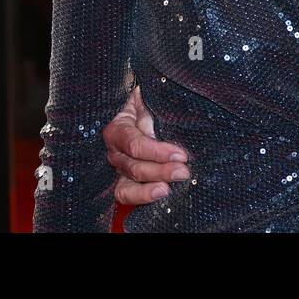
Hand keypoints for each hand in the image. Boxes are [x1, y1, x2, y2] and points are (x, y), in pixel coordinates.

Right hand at [103, 85, 189, 204]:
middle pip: (134, 167)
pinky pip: (126, 195)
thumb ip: (154, 109)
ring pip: (128, 185)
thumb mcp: (150, 100)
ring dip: (151, 188)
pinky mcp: (126, 181)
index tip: (181, 155)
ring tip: (169, 189)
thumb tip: (170, 116)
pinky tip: (161, 195)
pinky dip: (142, 198)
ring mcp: (119, 168)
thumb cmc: (149, 103)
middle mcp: (115, 151)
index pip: (135, 145)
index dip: (158, 152)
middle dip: (160, 171)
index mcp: (118, 129)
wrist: (143, 108)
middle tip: (183, 172)